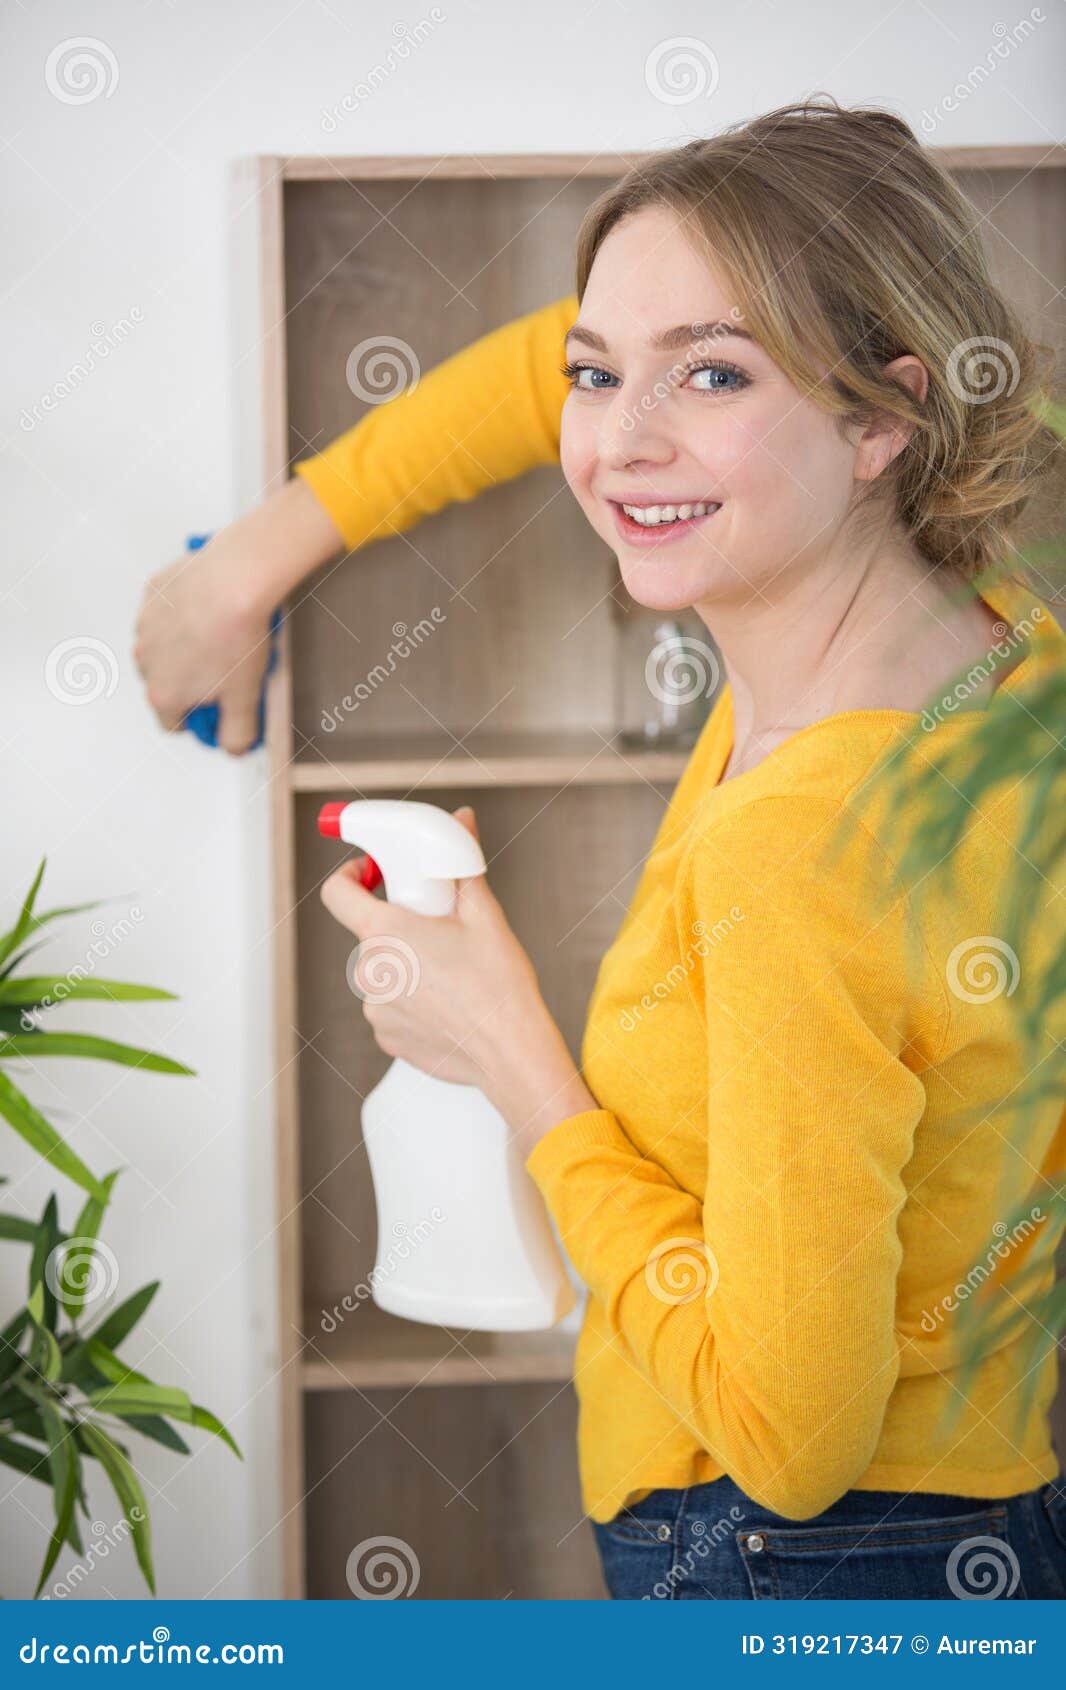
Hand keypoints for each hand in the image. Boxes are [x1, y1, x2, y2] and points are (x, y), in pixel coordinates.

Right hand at [133, 477, 343, 755]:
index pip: (172, 723)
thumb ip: (236, 733)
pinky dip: (181, 613)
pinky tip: (210, 607)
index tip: (218, 706)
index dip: (198, 718)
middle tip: (226, 665)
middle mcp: (143, 661)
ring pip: (162, 647)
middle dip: (189, 681)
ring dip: (183, 646)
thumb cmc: (240, 638)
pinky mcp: (152, 593)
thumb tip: (232, 748)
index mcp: (163, 693)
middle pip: (164, 683)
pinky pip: (164, 611)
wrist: (237, 579)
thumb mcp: (246, 699)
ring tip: (219, 634)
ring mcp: (144, 624)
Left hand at [319, 806, 597, 1151]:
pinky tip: (448, 1005)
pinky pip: (391, 1007)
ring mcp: (376, 1009)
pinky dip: (413, 1001)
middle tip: (440, 930)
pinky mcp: (387, 1038)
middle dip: (400, 927)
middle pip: (371, 935)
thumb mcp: (484, 914)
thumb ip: (463, 863)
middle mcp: (371, 973)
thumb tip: (462, 822)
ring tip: (452, 975)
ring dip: (408, 967)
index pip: (337, 894)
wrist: (511, 1049)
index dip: (351, 876)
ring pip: (383, 973)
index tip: (373, 873)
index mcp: (385, 934)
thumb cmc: (499, 983)